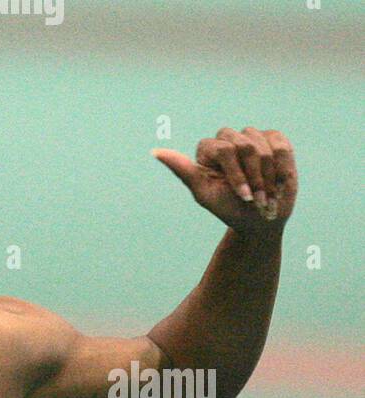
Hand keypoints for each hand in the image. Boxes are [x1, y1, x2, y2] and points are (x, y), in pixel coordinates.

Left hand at [153, 128, 297, 233]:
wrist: (259, 220)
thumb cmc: (228, 209)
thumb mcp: (204, 194)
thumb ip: (183, 171)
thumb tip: (155, 151)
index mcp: (208, 151)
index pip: (223, 149)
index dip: (235, 173)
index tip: (241, 196)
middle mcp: (229, 139)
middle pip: (244, 146)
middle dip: (252, 176)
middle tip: (253, 198)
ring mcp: (252, 138)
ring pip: (263, 146)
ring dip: (267, 175)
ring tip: (264, 194)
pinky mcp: (274, 140)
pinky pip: (280, 146)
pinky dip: (281, 167)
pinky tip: (277, 182)